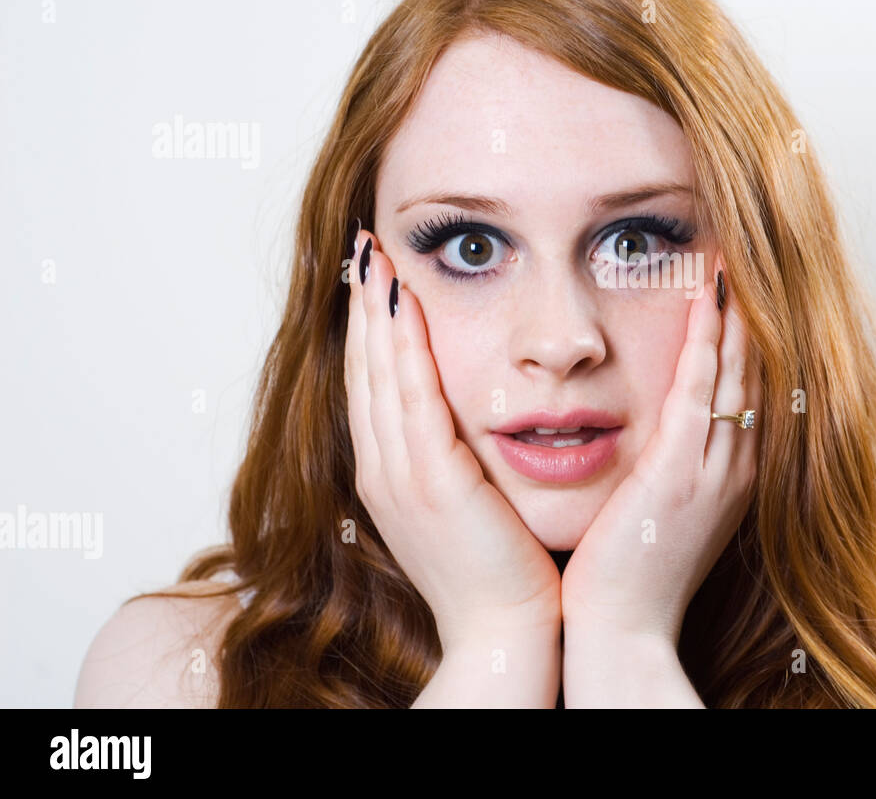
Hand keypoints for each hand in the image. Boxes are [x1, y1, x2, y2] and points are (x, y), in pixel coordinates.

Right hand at [343, 226, 560, 701]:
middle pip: (365, 370)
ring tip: (375, 255)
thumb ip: (456, 459)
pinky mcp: (431, 481)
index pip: (374, 384)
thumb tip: (469, 418)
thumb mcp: (468, 505)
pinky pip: (411, 399)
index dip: (369, 329)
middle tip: (364, 247)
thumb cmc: (501, 570)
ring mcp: (401, 475)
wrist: (505, 634)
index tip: (375, 277)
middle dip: (363, 307)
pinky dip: (402, 348)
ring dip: (375, 312)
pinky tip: (402, 303)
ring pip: (380, 375)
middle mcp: (384, 470)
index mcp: (392, 475)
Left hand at [560, 255, 759, 701]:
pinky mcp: (681, 471)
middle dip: (748, 314)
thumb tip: (655, 436)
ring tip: (731, 259)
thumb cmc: (628, 579)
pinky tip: (706, 299)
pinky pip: (701, 389)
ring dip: (733, 312)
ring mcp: (713, 468)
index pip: (744, 390)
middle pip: (752, 370)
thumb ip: (665, 472)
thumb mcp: (657, 517)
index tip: (736, 291)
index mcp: (727, 477)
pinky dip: (707, 340)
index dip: (745, 338)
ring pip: (734, 370)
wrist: (622, 634)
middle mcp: (734, 467)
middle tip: (744, 256)